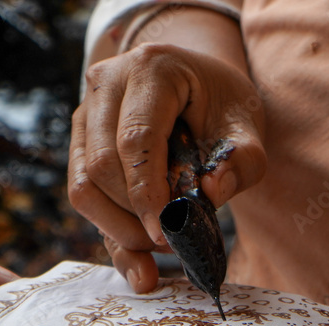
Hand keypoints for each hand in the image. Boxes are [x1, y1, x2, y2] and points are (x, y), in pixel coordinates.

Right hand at [68, 32, 265, 294]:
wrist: (200, 84)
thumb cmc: (223, 104)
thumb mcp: (247, 127)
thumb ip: (241, 160)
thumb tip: (213, 193)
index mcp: (151, 68)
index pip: (136, 140)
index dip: (146, 193)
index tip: (164, 234)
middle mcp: (107, 83)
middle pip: (102, 167)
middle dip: (133, 216)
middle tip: (170, 242)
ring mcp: (86, 111)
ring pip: (83, 185)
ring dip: (116, 228)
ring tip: (158, 244)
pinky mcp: (81, 140)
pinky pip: (82, 192)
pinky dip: (109, 228)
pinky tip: (137, 254)